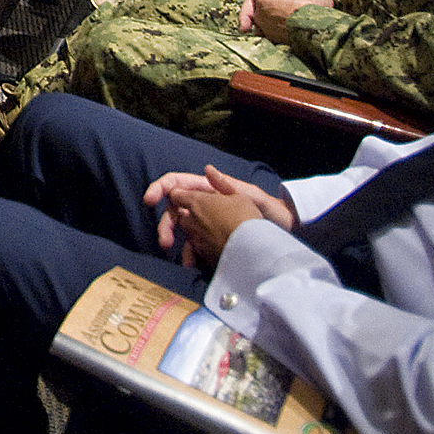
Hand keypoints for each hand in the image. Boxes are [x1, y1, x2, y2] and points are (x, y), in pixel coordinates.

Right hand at [160, 164, 296, 268]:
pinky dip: (190, 255)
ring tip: (183, 259)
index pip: (177, 184)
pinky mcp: (212, 241)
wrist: (284, 232)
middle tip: (165, 242)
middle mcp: (204, 205)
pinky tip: (194, 264)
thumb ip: (229, 185)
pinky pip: (194, 246)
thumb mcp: (252, 196)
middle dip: (166, 225)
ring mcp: (206, 223)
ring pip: (182, 230)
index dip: (160, 189)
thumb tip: (207, 169)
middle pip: (174, 210)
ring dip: (176, 242)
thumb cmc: (271, 211)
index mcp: (209, 190)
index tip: (149, 201)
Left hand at [240, 0, 329, 39]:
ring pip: (254, 18)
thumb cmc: (306, 10)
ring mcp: (265, 29)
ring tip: (267, 10)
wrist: (314, 33)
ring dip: (258, 13)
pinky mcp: (272, 39)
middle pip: (250, 4)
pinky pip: (262, 32)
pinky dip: (263, 27)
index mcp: (265, 1)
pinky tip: (269, 26)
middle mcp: (261, 16)